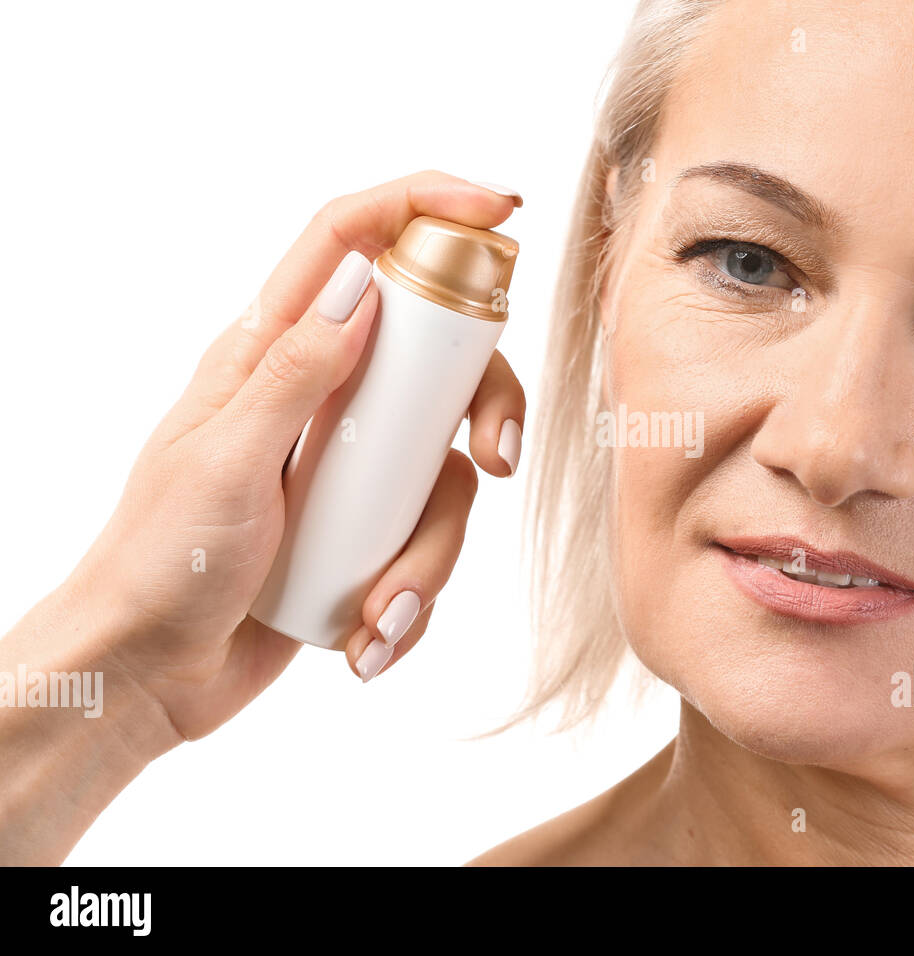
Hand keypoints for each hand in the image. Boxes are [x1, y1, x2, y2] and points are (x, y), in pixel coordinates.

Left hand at [65, 169, 525, 742]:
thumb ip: (293, 372)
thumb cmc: (161, 562)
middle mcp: (322, 398)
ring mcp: (351, 466)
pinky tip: (366, 639)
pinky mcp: (370, 531)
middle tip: (495, 457)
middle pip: (439, 358)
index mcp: (270, 353)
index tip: (500, 209)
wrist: (150, 672)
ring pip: (445, 470)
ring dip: (428, 555)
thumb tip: (365, 287)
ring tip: (376, 614)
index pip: (351, 242)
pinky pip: (429, 543)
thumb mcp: (223, 461)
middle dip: (485, 405)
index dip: (425, 205)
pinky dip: (412, 598)